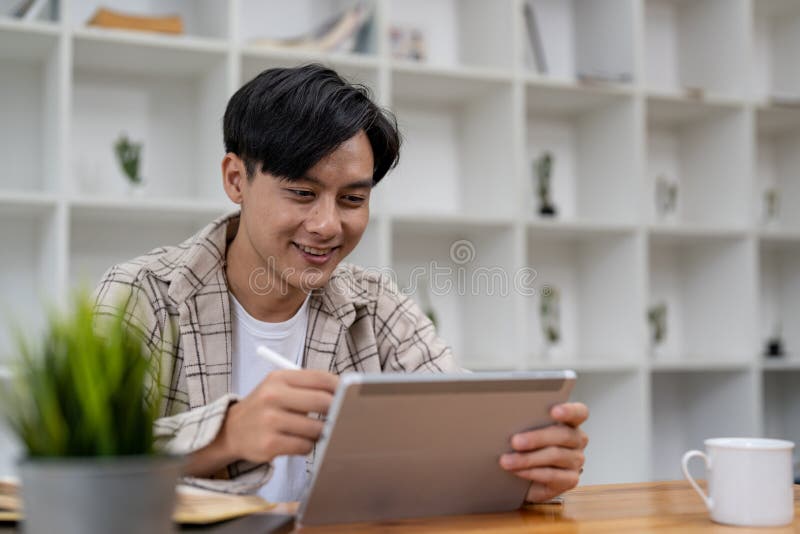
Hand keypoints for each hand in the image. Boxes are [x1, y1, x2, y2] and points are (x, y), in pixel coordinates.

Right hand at [220, 369, 338, 463]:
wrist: (231, 431)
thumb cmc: (265, 407)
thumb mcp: (279, 387)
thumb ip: (308, 387)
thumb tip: (344, 393)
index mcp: (279, 378)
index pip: (321, 378)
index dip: (340, 387)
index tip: (349, 395)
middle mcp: (272, 396)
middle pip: (322, 402)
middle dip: (336, 411)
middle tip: (340, 416)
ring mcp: (269, 421)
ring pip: (316, 429)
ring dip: (321, 433)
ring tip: (313, 431)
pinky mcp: (269, 444)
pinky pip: (304, 447)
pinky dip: (307, 446)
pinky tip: (298, 442)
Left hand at [499, 402, 588, 502]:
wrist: (523, 477)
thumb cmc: (525, 446)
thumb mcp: (525, 430)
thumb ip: (525, 422)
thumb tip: (510, 418)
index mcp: (569, 421)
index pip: (579, 412)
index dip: (569, 411)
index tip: (553, 411)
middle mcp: (577, 440)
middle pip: (563, 435)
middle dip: (536, 438)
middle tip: (514, 441)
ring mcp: (576, 460)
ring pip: (555, 455)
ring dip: (527, 458)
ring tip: (506, 460)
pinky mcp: (570, 480)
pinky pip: (551, 475)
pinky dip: (530, 472)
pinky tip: (516, 471)